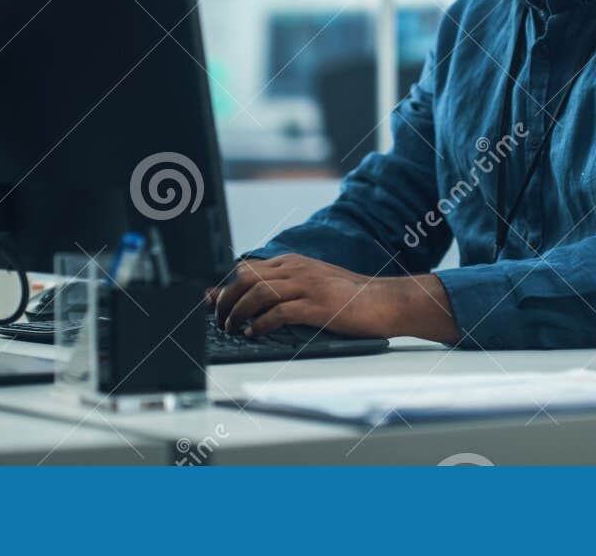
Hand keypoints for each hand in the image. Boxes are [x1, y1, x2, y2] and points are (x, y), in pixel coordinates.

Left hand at [206, 254, 458, 342]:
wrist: (384, 301)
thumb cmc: (350, 297)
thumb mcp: (313, 284)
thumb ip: (285, 287)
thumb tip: (254, 301)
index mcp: (293, 262)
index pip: (248, 269)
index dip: (225, 286)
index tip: (210, 302)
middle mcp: (296, 269)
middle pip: (246, 278)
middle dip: (226, 299)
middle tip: (219, 319)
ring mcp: (307, 286)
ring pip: (258, 292)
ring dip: (238, 312)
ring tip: (231, 328)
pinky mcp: (317, 306)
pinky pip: (279, 312)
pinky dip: (260, 323)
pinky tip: (253, 333)